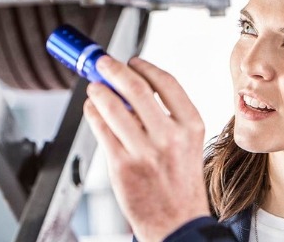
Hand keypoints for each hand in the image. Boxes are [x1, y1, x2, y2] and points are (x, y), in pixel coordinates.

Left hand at [83, 56, 210, 241]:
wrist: (177, 222)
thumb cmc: (179, 182)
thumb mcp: (187, 144)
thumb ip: (166, 115)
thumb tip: (131, 87)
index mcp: (191, 126)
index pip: (166, 82)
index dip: (145, 67)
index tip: (133, 61)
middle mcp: (170, 137)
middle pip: (136, 88)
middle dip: (113, 69)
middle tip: (103, 63)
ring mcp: (145, 152)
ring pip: (113, 106)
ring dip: (99, 90)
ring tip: (95, 87)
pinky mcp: (122, 166)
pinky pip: (102, 129)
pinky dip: (93, 112)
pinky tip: (92, 109)